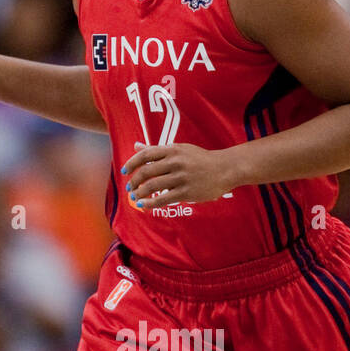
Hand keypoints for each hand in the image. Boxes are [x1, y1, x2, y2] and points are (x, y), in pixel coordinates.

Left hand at [122, 142, 237, 207]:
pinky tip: (143, 205)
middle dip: (134, 181)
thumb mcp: (179, 149)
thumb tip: (136, 146)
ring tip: (135, 197)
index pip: (145, 155)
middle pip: (146, 171)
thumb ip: (157, 150)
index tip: (124, 171)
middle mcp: (176, 162)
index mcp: (173, 149)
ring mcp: (181, 177)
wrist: (225, 169)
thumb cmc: (200, 159)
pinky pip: (163, 199)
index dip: (131, 163)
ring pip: (152, 186)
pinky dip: (150, 203)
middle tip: (129, 187)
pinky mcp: (187, 192)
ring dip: (140, 193)